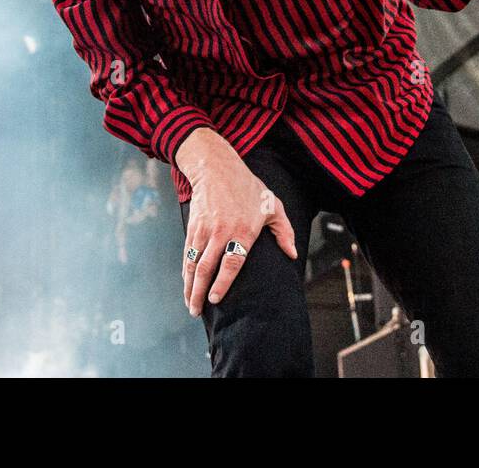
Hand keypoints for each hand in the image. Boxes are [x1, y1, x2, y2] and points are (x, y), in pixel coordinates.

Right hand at [175, 128, 298, 316]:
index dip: (222, 283)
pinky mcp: (194, 226)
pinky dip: (186, 270)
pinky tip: (186, 284)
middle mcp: (221, 231)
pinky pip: (188, 253)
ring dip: (189, 286)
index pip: (231, 262)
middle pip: (207, 268)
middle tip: (197, 311)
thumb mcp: (272, 205)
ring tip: (190, 304)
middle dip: (200, 292)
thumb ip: (283, 231)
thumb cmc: (248, 188)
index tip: (216, 299)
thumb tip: (292, 254)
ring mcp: (205, 229)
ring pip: (194, 263)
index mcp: (243, 230)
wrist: (217, 168)